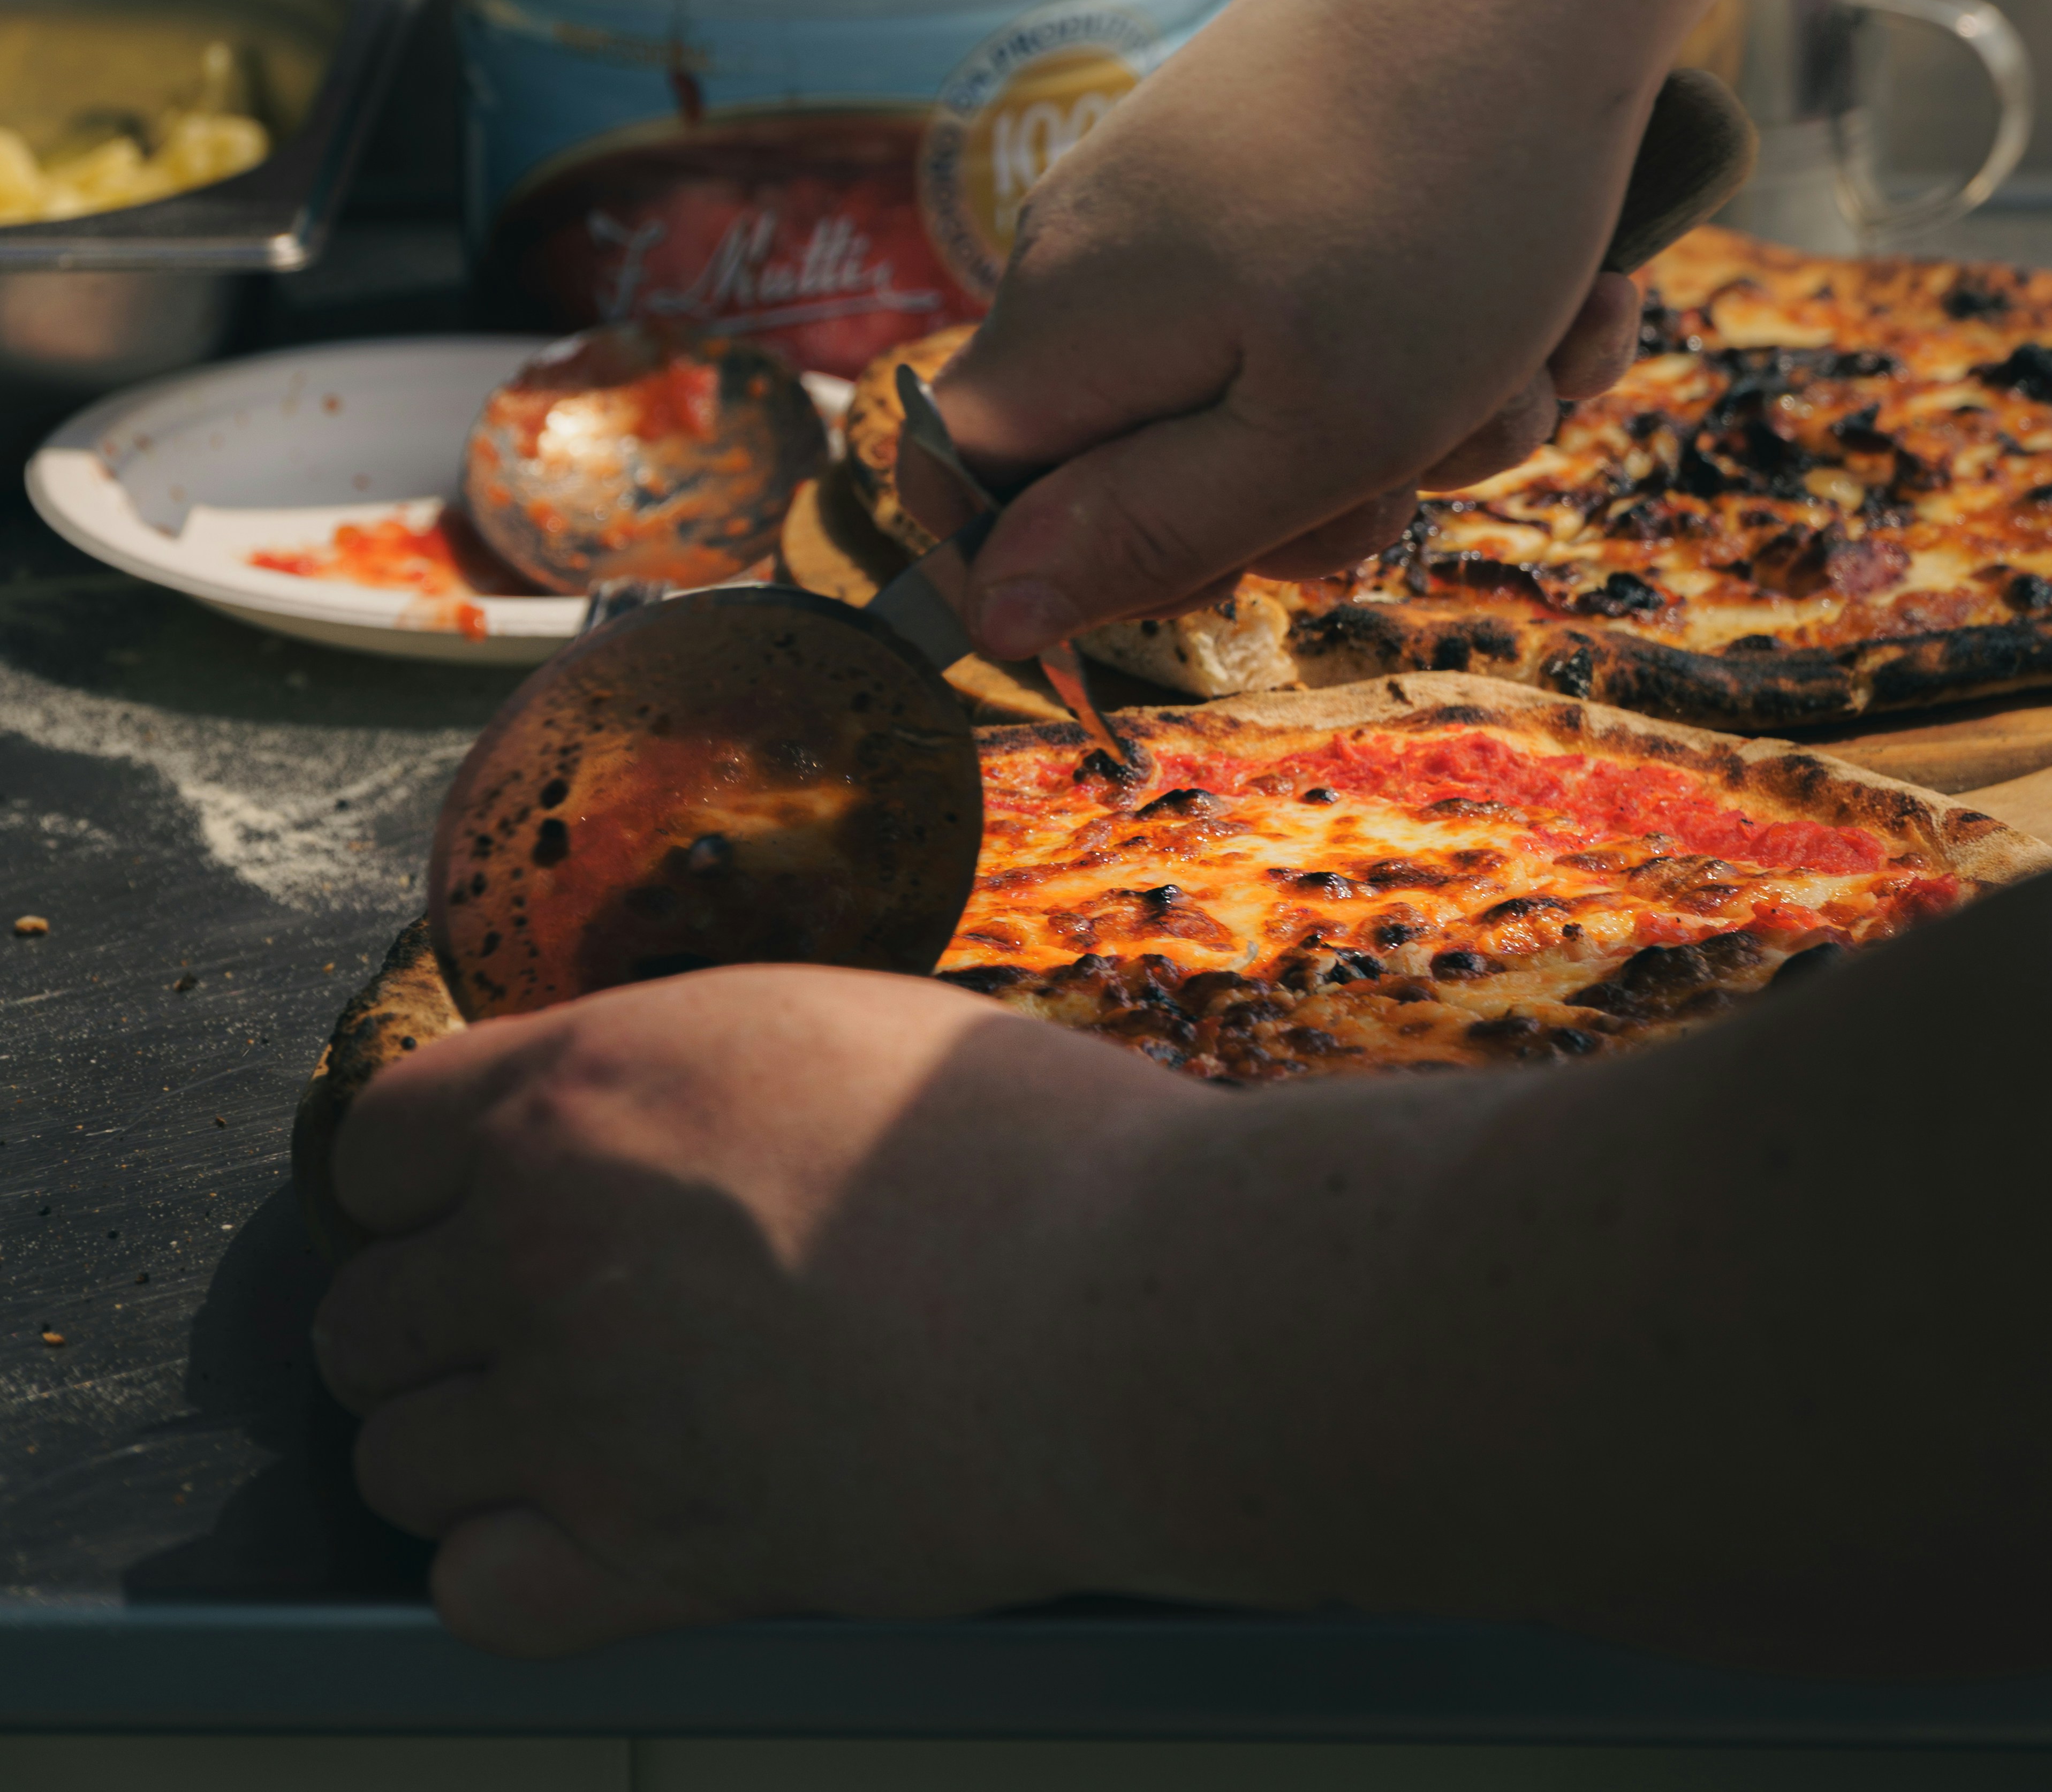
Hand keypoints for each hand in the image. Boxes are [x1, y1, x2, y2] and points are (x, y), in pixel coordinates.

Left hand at [311, 963, 1187, 1652]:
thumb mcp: (817, 1023)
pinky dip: (507, 1571)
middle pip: (367, 1312)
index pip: (377, 1140)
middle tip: (538, 1327)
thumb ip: (674, 1075)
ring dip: (465, 1449)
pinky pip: (471, 1589)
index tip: (480, 1202)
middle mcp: (544, 1241)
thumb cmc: (1016, 1141)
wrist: (1122, 1298)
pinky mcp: (648, 1555)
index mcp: (583, 1087)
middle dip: (433, 1321)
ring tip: (572, 1433)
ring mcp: (583, 1408)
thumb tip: (625, 1115)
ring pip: (397, 1456)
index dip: (423, 1178)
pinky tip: (590, 1531)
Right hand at [912, 0, 1653, 658]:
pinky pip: (1378, 308)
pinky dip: (1489, 323)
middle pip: (1172, 473)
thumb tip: (1000, 620)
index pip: (967, 500)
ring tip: (1543, 333)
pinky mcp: (1305, 159)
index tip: (1229, 577)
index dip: (1071, 578)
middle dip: (1334, 496)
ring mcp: (1211, 199)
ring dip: (1453, 411)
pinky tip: (1579, 277)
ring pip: (1311, 397)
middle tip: (1434, 444)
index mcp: (1070, 330)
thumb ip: (1149, 537)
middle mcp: (1113, 256)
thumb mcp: (1315, 428)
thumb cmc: (1439, 197)